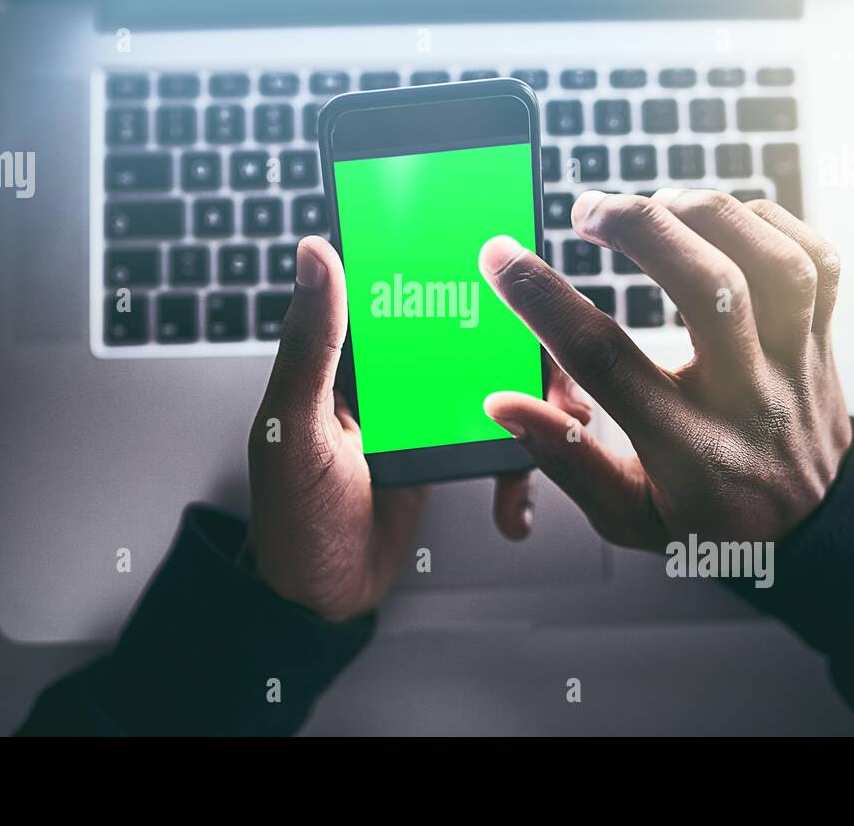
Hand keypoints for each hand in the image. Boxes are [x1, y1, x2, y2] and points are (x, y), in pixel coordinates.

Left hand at [244, 236, 588, 620]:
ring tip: (566, 422)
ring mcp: (418, 414)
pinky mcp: (440, 453)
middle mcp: (385, 375)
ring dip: (531, 399)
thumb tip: (316, 253)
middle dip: (515, 340)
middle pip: (463, 332)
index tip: (504, 261)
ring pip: (487, 383)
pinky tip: (518, 497)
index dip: (450, 270)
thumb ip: (309, 344)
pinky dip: (513, 466)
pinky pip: (490, 442)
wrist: (313, 599)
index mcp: (344, 355)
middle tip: (554, 361)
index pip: (401, 288)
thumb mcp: (295, 425)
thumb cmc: (288, 516)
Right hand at [479, 189, 852, 549]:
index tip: (501, 258)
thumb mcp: (627, 514)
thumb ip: (566, 460)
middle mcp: (745, 395)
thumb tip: (504, 405)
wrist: (816, 527)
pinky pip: (816, 260)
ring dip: (707, 215)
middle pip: (708, 289)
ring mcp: (793, 361)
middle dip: (639, 230)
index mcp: (686, 444)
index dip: (544, 302)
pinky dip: (767, 220)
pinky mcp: (822, 336)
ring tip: (654, 205)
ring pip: (771, 264)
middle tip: (588, 211)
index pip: (606, 359)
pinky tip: (719, 218)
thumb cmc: (709, 518)